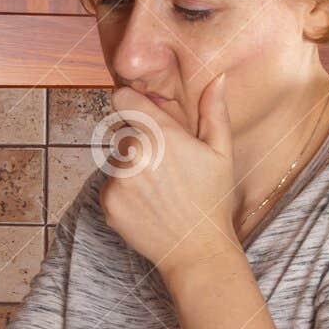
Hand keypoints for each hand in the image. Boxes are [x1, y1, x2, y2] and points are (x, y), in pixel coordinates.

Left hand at [99, 75, 237, 283]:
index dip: (131, 103)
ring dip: (130, 167)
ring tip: (159, 189)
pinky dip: (123, 191)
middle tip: (165, 166)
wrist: (196, 250)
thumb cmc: (212, 199)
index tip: (140, 111)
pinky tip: (148, 204)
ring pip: (116, 158)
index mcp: (161, 134)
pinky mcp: (107, 201)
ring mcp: (117, 179)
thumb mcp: (222, 153)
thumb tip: (217, 78)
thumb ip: (214, 112)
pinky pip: (109, 184)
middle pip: (122, 131)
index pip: (123, 99)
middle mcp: (134, 153)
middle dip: (139, 140)